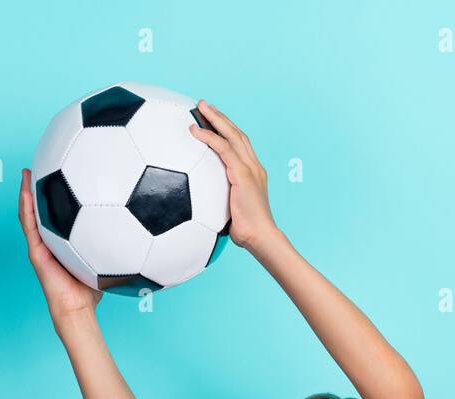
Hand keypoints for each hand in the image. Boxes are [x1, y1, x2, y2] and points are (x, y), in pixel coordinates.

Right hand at [17, 168, 101, 334]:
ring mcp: (41, 246)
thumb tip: (143, 226)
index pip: (60, 212)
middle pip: (43, 209)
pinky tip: (26, 192)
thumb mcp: (108, 260)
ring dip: (27, 192)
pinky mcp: (36, 253)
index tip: (65, 170)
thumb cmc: (94, 288)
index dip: (60, 192)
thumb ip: (117, 242)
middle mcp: (51, 240)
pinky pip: (29, 227)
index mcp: (65, 239)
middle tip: (42, 163)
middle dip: (41, 186)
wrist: (79, 308)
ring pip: (30, 214)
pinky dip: (26, 209)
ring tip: (26, 171)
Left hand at [189, 101, 279, 254]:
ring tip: (200, 108)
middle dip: (221, 118)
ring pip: (232, 135)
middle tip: (205, 105)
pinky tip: (194, 131)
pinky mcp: (243, 175)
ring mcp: (250, 169)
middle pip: (237, 134)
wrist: (260, 237)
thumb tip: (202, 206)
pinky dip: (209, 137)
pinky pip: (224, 150)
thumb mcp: (232, 210)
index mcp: (252, 173)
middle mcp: (253, 166)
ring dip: (215, 119)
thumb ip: (221, 200)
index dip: (227, 130)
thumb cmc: (247, 230)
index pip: (240, 145)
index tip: (214, 121)